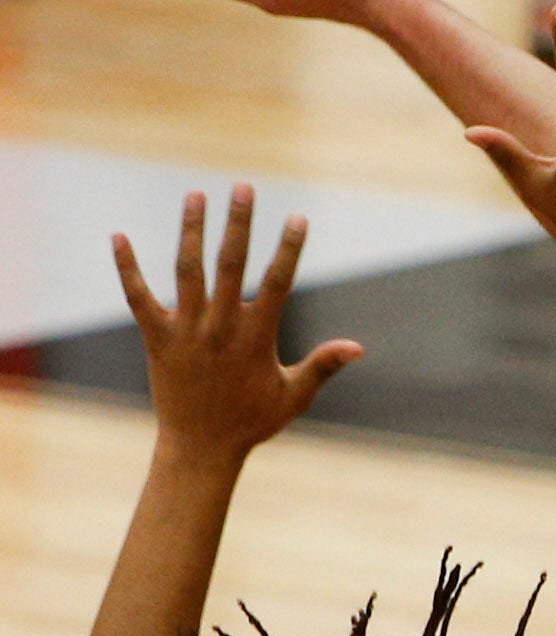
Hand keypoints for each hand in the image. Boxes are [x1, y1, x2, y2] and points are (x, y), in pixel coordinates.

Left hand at [113, 186, 362, 459]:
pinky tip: (118, 237)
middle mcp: (219, 327)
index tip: (298, 217)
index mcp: (255, 337)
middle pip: (229, 265)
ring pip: (187, 271)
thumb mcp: (294, 395)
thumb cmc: (252, 421)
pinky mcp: (156, 338)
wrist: (199, 448)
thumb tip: (358, 346)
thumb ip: (323, 365)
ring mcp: (185, 331)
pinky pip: (138, 297)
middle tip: (243, 186)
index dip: (288, 249)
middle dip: (238, 223)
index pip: (277, 283)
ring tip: (196, 195)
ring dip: (192, 231)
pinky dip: (127, 268)